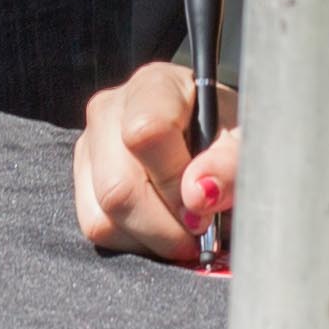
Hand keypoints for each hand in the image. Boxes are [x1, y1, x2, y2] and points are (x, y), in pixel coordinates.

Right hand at [73, 60, 237, 267]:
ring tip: (184, 228)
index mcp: (154, 86)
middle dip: (166, 227)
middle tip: (200, 232)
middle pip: (118, 188)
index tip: (206, 204)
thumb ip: (230, 164)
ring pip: (103, 217)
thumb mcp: (246, 141)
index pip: (146, 134)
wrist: (213, 137)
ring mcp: (89, 148)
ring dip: (153, 240)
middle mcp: (109, 111)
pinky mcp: (82, 182)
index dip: (175, 181)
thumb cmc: (230, 136)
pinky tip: (162, 227)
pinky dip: (135, 242)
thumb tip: (197, 196)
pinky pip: (97, 228)